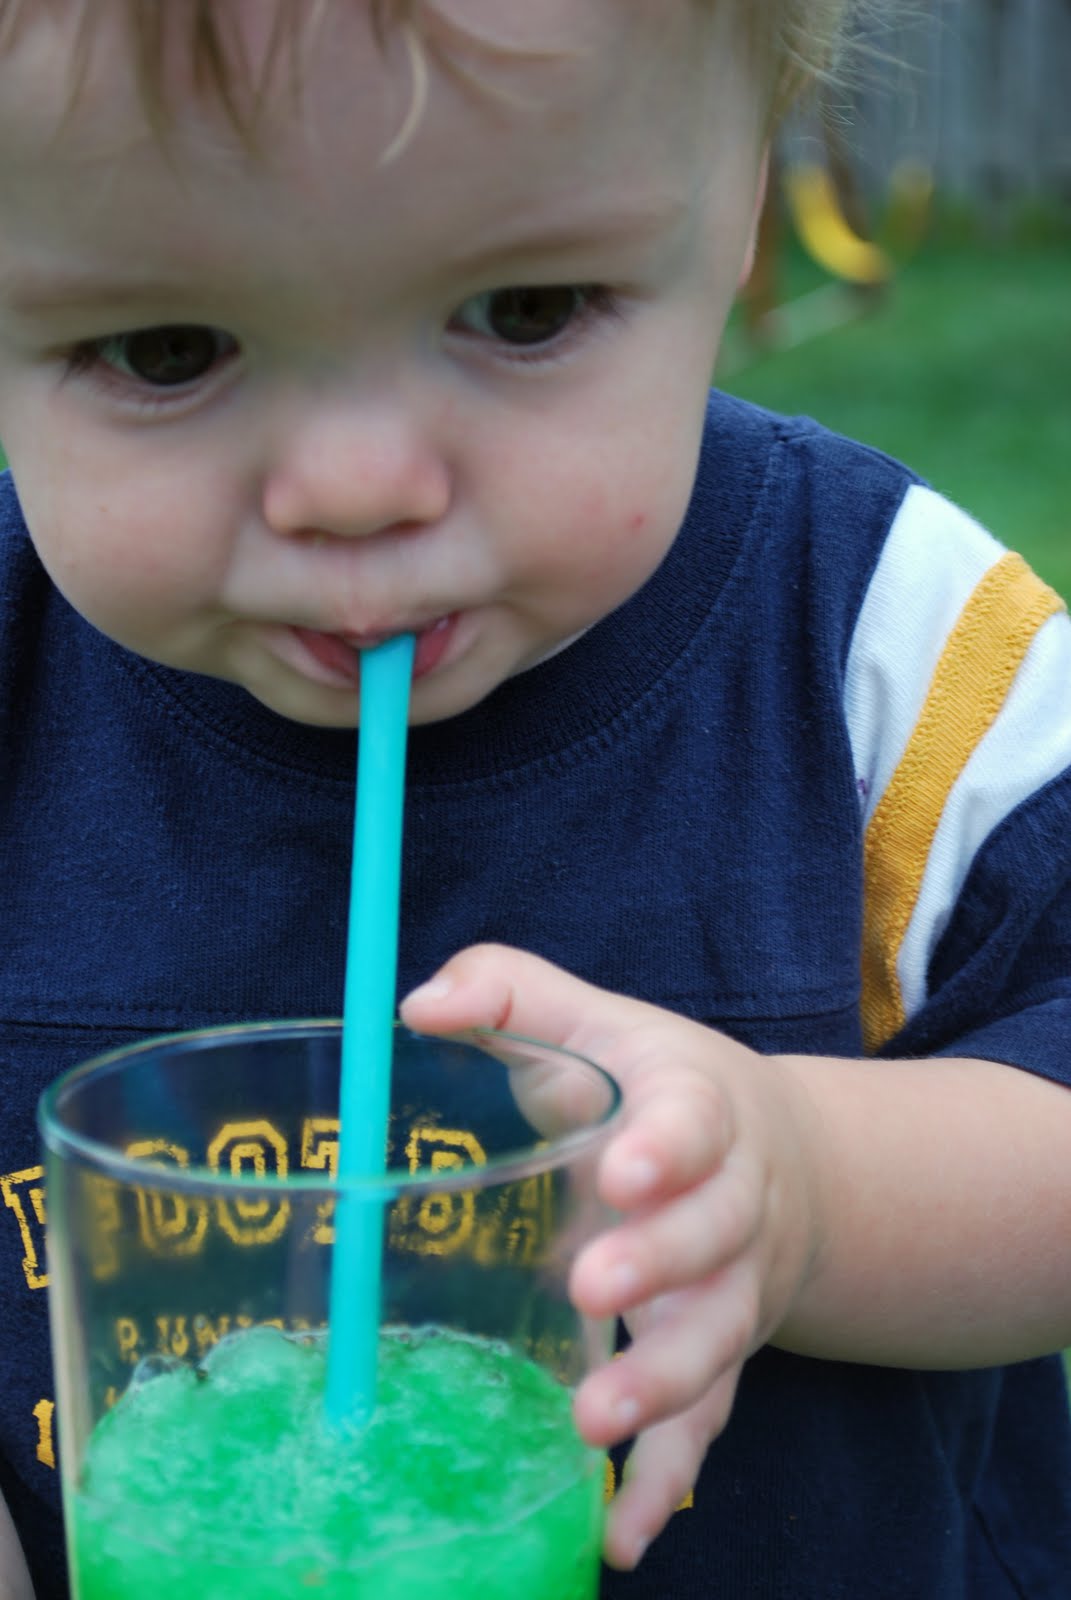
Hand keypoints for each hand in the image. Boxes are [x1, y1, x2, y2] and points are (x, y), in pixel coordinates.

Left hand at [401, 943, 826, 1569]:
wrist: (774, 1152)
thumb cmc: (648, 1083)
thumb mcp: (589, 1020)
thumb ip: (508, 993)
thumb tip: (414, 1007)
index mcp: (697, 1109)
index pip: (697, 1121)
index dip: (669, 1147)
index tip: (625, 1168)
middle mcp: (731, 1202)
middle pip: (714, 1236)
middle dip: (659, 1263)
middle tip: (591, 1283)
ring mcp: (730, 1288)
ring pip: (715, 1340)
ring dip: (661, 1385)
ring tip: (589, 1423)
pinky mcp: (717, 1357)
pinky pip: (705, 1428)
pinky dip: (669, 1483)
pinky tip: (620, 1539)